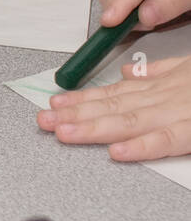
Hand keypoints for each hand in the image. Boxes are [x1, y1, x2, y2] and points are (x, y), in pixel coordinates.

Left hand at [37, 55, 190, 160]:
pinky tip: (116, 151)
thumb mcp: (186, 68)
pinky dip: (140, 146)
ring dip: (92, 128)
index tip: (54, 103)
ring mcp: (176, 114)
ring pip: (127, 121)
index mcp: (158, 86)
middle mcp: (161, 99)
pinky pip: (165, 140)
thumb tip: (127, 72)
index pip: (111, 93)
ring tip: (64, 132)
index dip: (80, 100)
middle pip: (110, 108)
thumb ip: (157, 71)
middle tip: (44, 120)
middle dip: (74, 114)